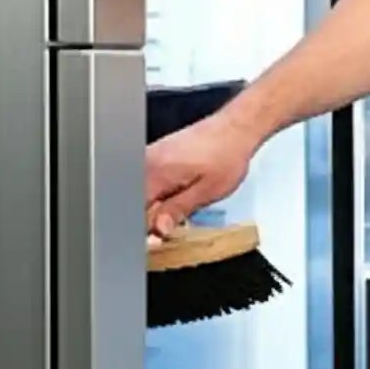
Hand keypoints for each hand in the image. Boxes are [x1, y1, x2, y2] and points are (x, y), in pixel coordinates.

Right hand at [145, 112, 259, 234]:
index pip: (134, 211)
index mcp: (155, 172)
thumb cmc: (226, 155)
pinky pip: (148, 183)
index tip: (158, 239)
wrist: (235, 129)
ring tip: (179, 208)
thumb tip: (158, 229)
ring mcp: (149, 156)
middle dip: (150, 220)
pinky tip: (177, 196)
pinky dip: (159, 195)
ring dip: (156, 207)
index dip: (146, 230)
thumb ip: (178, 210)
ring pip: (141, 194)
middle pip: (135, 203)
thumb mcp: (207, 191)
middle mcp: (146, 162)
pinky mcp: (156, 155)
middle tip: (172, 226)